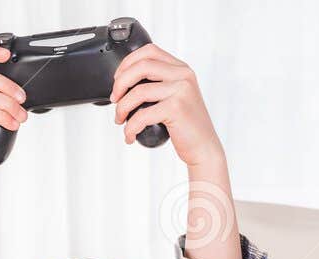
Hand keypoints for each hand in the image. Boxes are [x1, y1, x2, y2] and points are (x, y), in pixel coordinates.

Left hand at [109, 43, 224, 170]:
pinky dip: (130, 127)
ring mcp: (181, 90)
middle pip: (141, 66)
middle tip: (115, 100)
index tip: (117, 80)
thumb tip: (124, 85)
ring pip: (139, 91)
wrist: (203, 146)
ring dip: (121, 108)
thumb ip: (158, 85)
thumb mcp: (174, 96)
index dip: (127, 63)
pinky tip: (130, 136)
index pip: (149, 51)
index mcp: (180, 68)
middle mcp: (183, 75)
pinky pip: (142, 115)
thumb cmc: (184, 125)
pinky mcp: (177, 108)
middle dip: (120, 83)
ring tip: (120, 120)